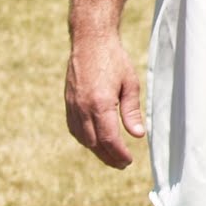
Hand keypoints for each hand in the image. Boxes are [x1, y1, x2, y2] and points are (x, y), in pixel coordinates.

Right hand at [64, 32, 144, 168]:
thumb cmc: (114, 60)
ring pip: (83, 138)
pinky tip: (95, 142)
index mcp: (100, 104)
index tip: (129, 161)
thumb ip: (132, 111)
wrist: (90, 42)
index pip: (109, 139)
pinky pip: (75, 129)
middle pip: (95, 143)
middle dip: (109, 157)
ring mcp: (72, 106)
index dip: (119, 153)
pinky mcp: (68, 103)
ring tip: (112, 157)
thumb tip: (137, 135)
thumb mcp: (130, 83)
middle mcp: (82, 108)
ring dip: (97, 150)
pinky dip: (85, 139)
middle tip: (123, 164)